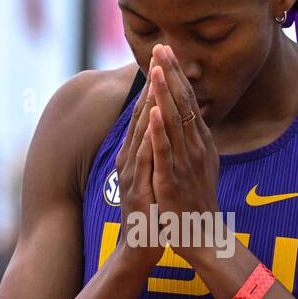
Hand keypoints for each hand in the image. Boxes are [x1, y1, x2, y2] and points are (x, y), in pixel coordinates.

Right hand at [112, 47, 164, 272]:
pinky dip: (150, 134)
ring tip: (157, 71)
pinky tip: (154, 115)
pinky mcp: (138, 187)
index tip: (166, 57)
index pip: (147, 113)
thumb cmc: (150, 213)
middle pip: (142, 114)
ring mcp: (133, 172)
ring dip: (149, 99)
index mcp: (137, 154)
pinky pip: (145, 156)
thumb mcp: (154, 177)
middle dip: (153, 82)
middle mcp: (131, 158)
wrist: (140, 248)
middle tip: (160, 50)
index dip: (157, 84)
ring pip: (142, 130)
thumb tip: (165, 133)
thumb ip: (156, 153)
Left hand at [144, 45, 220, 258]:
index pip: (188, 101)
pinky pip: (166, 151)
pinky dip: (160, 130)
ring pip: (175, 122)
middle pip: (184, 104)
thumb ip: (194, 141)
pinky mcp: (173, 180)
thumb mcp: (199, 166)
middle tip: (161, 47)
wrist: (202, 237)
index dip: (177, 75)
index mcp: (200, 143)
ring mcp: (185, 163)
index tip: (167, 51)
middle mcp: (196, 148)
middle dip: (171, 74)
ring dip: (165, 93)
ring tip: (156, 68)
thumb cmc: (196, 203)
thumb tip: (191, 118)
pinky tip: (154, 110)